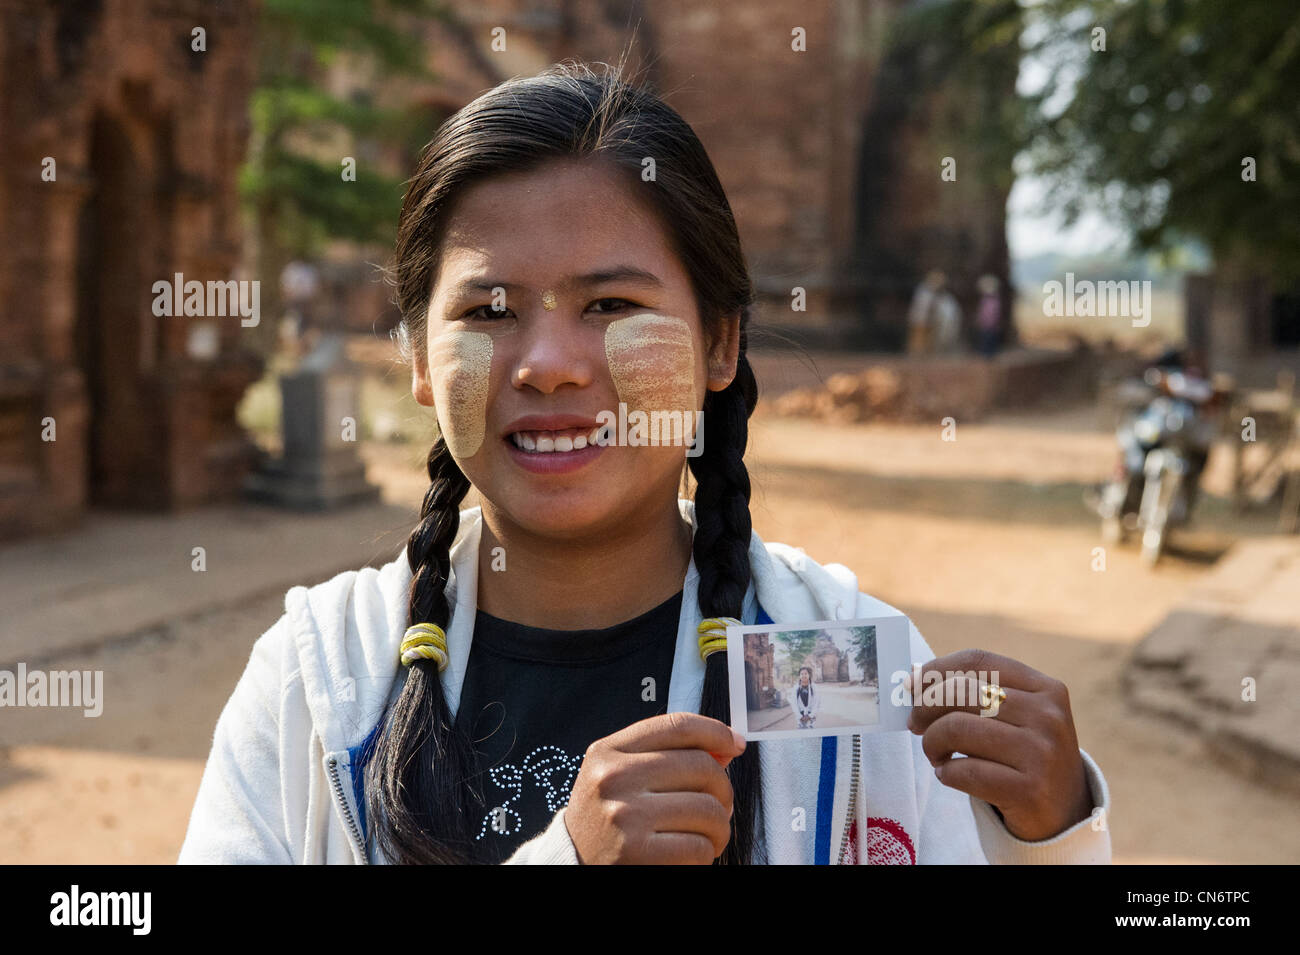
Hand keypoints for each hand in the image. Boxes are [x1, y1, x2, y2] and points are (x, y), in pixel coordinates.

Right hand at [564, 712, 745, 863]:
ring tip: (707, 834)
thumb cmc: (606, 820)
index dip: (716, 732)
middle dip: (723, 789)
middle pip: (702, 766)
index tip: (735, 744)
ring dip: (719, 827)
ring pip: (708, 809)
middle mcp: (613, 778)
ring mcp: (624, 815)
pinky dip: (706, 854)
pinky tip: (692, 855)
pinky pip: (699, 846)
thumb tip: (727, 746)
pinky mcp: (637, 853)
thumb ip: (667, 757)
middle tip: (719, 806)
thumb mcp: (622, 777)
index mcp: (608, 752)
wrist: (572, 865)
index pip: (677, 726)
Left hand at [906, 649, 1093, 841]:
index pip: (978, 661)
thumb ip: (972, 693)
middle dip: (926, 707)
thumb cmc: (1023, 754)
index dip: (935, 670)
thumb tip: (913, 676)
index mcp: (1045, 688)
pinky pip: (964, 771)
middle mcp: (1047, 716)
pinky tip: (949, 775)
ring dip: (932, 742)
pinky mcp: (1029, 789)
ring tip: (935, 753)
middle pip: (963, 692)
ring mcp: (1041, 753)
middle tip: (916, 725)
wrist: (1064, 812)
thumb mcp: (1013, 716)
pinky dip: (945, 773)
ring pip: (958, 729)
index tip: (911, 686)